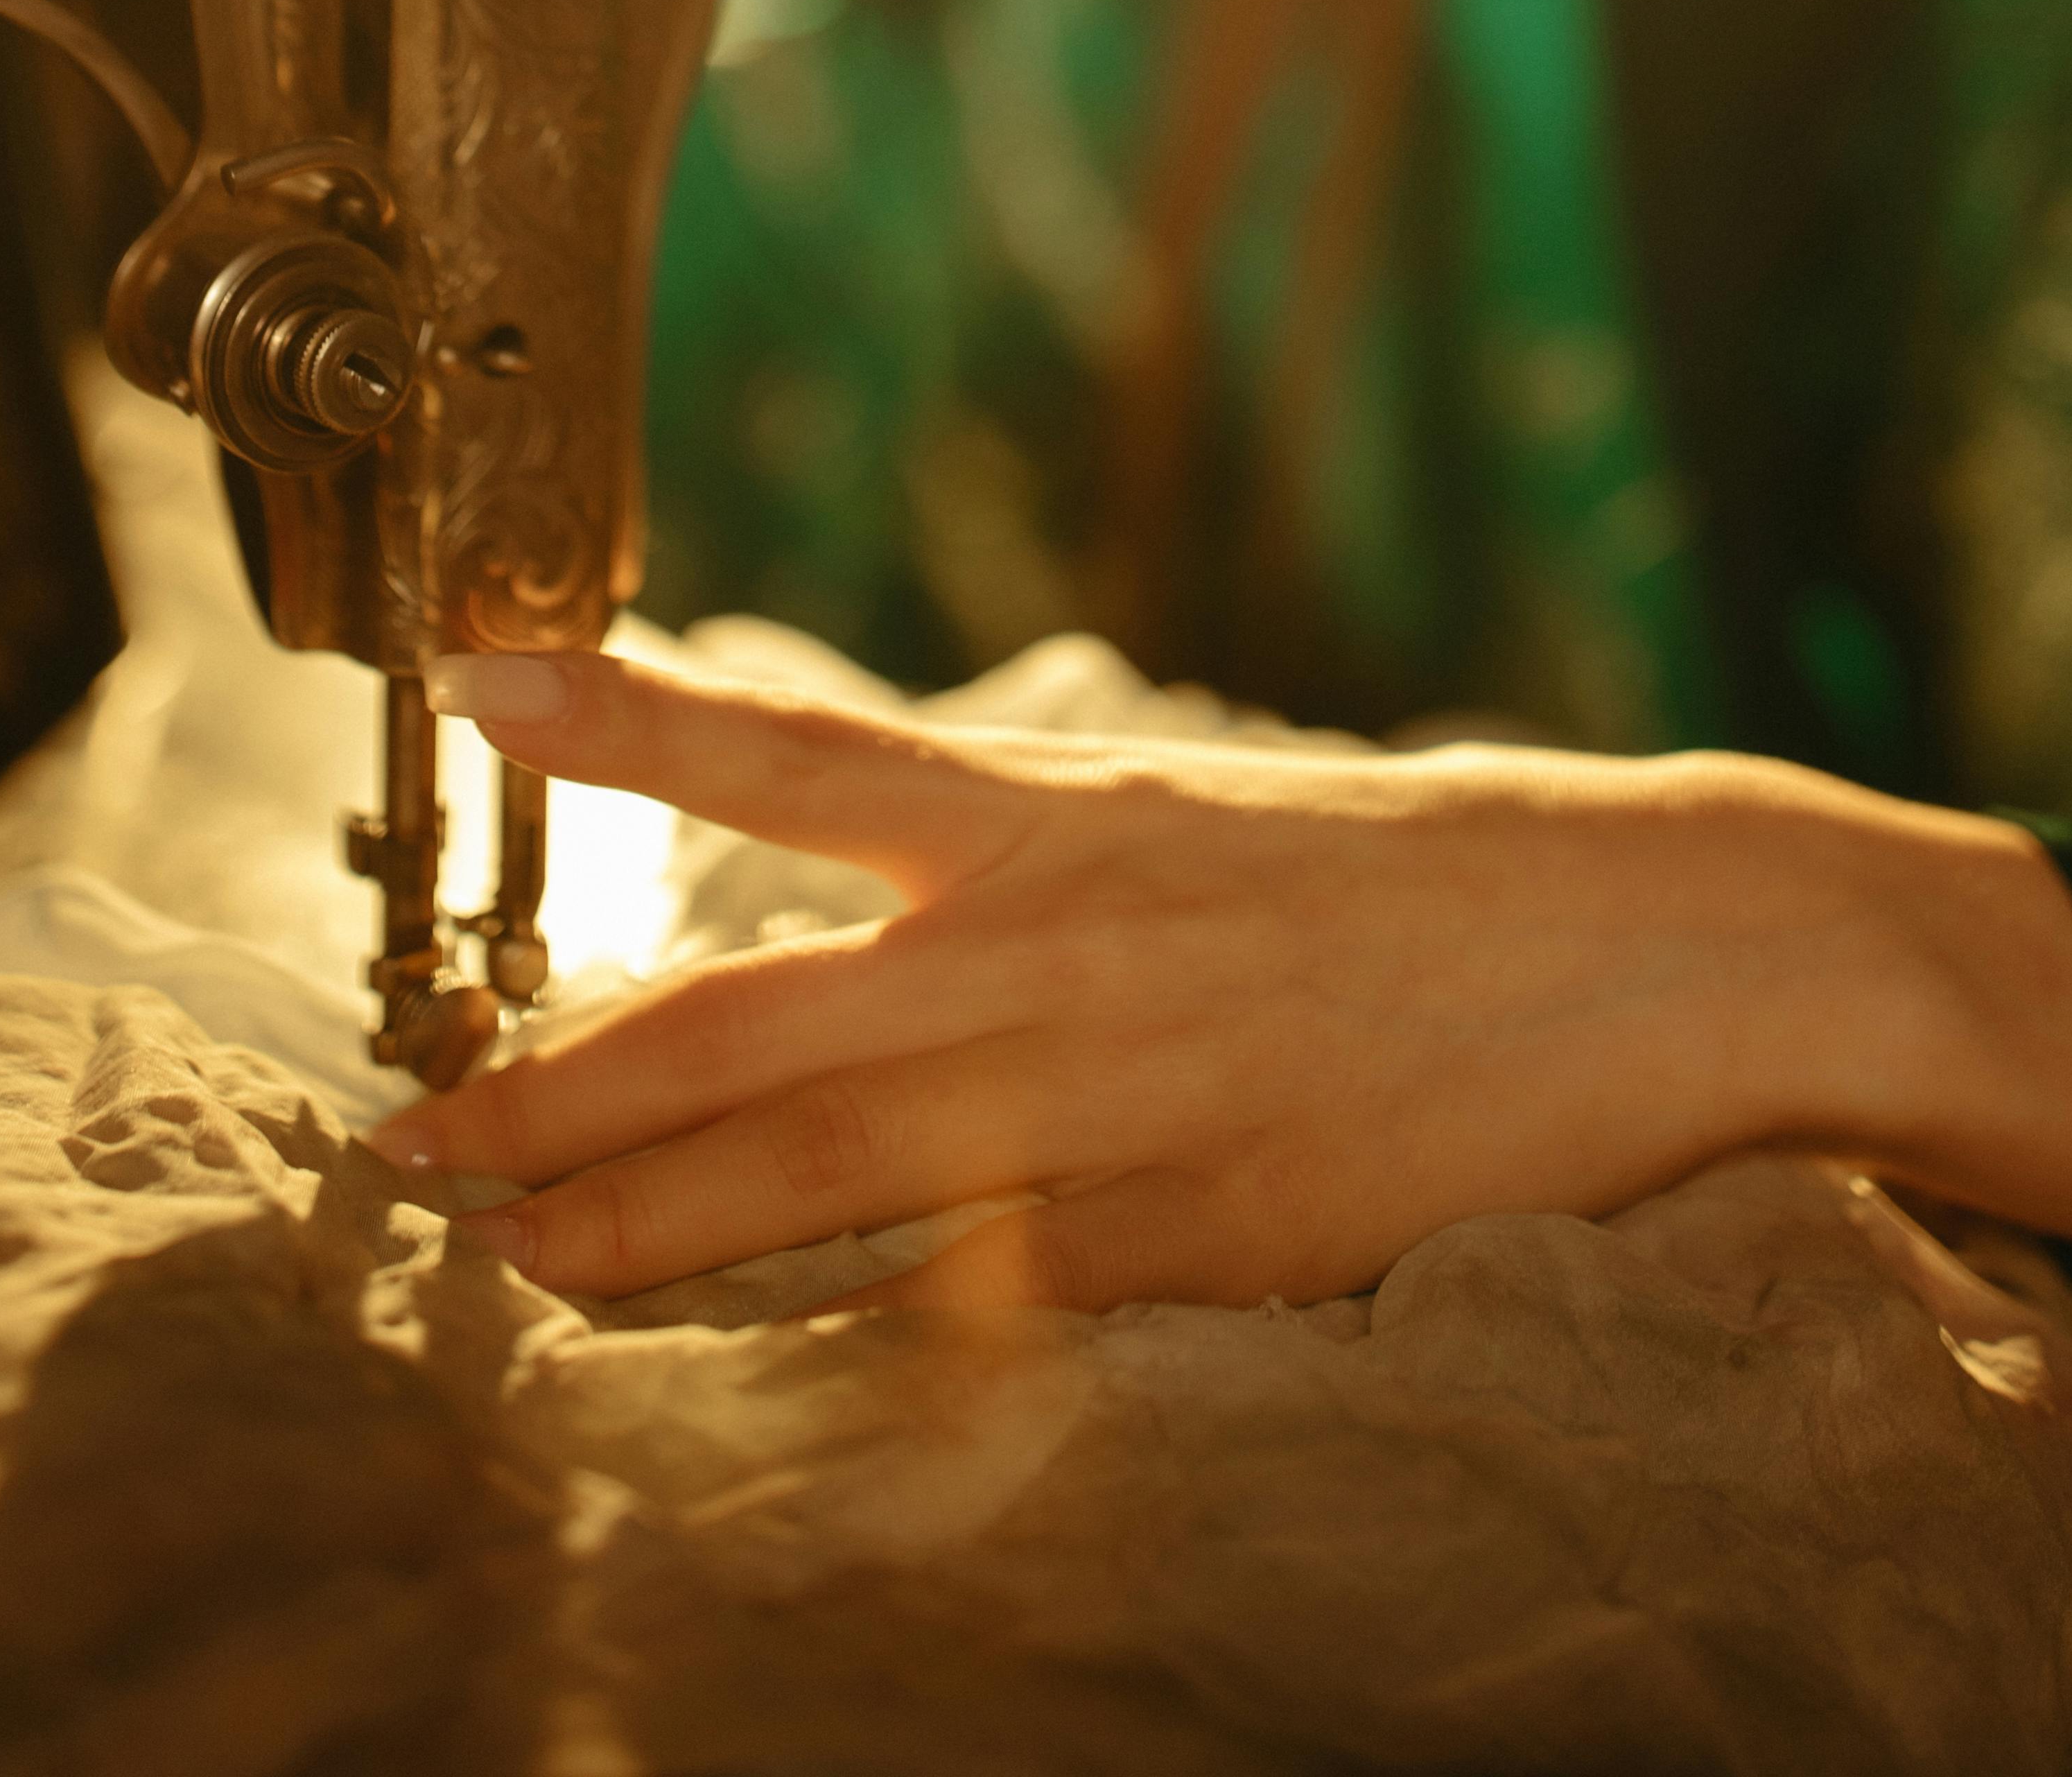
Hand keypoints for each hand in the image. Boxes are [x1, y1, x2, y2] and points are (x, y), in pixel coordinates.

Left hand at [361, 644, 2071, 1311]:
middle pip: (753, 1025)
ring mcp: (1119, 1103)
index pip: (790, 749)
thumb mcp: (1199, 818)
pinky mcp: (1198, 1241)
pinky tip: (761, 1392)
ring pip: (828, 1179)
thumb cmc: (1419, 876)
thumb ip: (1027, 873)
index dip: (624, 715)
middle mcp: (1058, 945)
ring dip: (655, 1235)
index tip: (475, 680)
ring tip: (519, 1265)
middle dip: (562, 1093)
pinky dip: (866, 1346)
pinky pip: (987, 1307)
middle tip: (412, 1144)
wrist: (1659, 943)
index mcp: (1062, 813)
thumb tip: (873, 933)